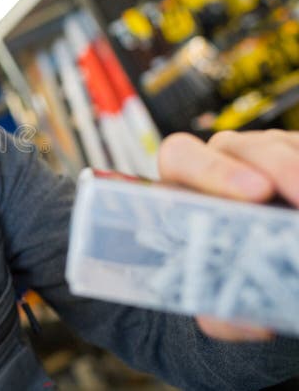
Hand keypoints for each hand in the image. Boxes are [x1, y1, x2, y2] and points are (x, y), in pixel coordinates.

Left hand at [158, 129, 298, 341]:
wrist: (269, 270)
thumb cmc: (231, 278)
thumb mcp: (221, 299)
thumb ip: (222, 313)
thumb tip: (252, 322)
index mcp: (187, 187)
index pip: (181, 156)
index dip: (213, 170)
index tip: (257, 193)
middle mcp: (224, 162)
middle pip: (241, 145)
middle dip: (278, 168)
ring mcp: (265, 152)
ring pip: (283, 146)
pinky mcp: (296, 152)